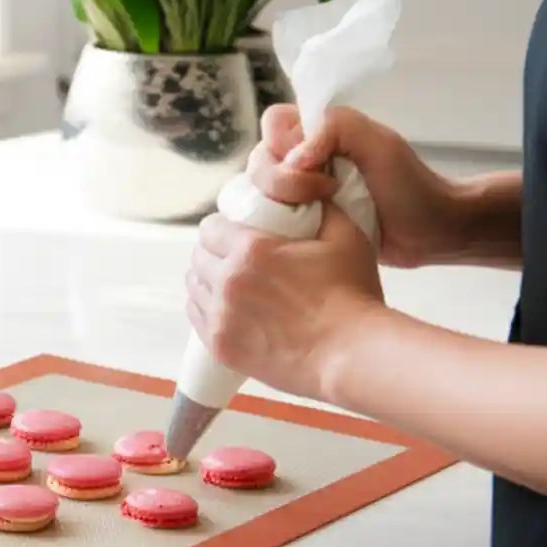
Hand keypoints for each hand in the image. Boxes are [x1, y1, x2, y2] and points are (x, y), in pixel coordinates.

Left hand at [186, 204, 384, 401]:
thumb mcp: (345, 237)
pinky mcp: (221, 347)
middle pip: (198, 257)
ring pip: (194, 288)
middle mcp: (227, 282)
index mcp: (250, 251)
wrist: (351, 354)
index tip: (232, 232)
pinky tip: (224, 309)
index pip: (209, 228)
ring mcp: (221, 317)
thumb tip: (315, 192)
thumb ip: (324, 209)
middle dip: (213, 253)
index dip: (220, 227)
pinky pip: (197, 319)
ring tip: (228, 284)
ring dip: (207, 281)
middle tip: (232, 258)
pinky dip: (206, 310)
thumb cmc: (352, 296)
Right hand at [250, 104, 463, 267]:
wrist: (429, 231)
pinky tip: (296, 237)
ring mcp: (295, 196)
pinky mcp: (296, 227)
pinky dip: (270, 229)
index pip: (272, 124)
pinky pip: (264, 223)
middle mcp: (299, 161)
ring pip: (256, 194)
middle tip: (324, 194)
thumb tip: (291, 160)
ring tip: (313, 218)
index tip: (313, 166)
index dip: (281, 144)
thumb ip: (335, 128)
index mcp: (315, 133)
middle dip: (282, 182)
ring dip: (277, 207)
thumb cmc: (409, 184)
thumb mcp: (378, 142)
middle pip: (258, 162)